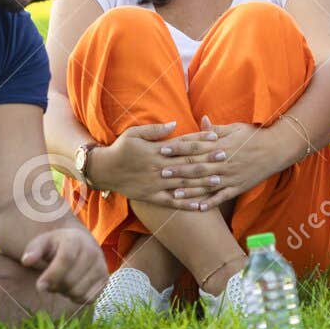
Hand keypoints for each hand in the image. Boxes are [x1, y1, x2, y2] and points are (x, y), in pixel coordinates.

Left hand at [20, 227, 107, 303]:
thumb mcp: (42, 243)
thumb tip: (26, 260)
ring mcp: (101, 266)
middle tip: (50, 282)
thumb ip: (33, 250)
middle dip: (55, 286)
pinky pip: (88, 299)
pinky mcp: (105, 280)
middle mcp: (92, 251)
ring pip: (78, 292)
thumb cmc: (56, 246)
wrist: (80, 244)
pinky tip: (72, 288)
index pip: (66, 259)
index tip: (40, 286)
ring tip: (61, 283)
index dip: (52, 275)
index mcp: (75, 239)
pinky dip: (76, 298)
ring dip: (65, 293)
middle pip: (71, 280)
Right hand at [92, 121, 217, 202]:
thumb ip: (155, 129)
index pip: (183, 143)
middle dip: (207, 160)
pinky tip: (202, 205)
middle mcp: (159, 167)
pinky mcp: (152, 197)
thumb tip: (175, 122)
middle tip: (226, 157)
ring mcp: (156, 184)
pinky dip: (187, 204)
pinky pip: (172, 202)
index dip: (200, 139)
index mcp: (156, 150)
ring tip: (219, 180)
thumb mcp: (134, 134)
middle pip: (188, 163)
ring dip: (202, 182)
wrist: (104, 170)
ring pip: (184, 183)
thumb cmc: (120, 149)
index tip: (216, 136)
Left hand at [166, 116, 276, 211]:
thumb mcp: (235, 128)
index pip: (196, 146)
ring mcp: (231, 176)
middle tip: (161, 173)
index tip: (162, 149)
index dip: (178, 148)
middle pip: (197, 166)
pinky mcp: (238, 187)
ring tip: (173, 194)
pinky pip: (222, 197)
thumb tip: (201, 120)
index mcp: (221, 145)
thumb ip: (216, 129)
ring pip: (207, 184)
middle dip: (178, 170)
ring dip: (190, 190)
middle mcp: (224, 162)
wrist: (276, 149)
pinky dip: (210, 203)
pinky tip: (197, 208)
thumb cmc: (253, 136)